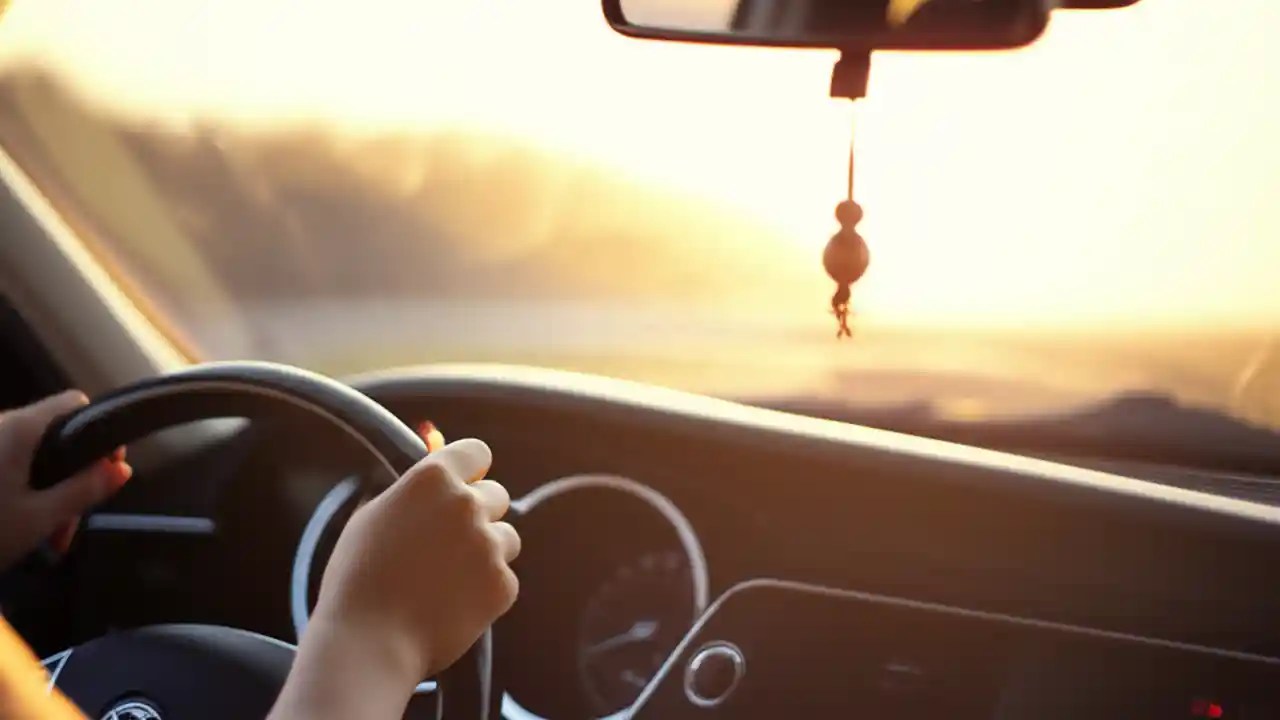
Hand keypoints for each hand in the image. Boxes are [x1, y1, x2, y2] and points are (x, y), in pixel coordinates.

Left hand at [0, 391, 130, 569]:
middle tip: (66, 531)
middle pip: (52, 438)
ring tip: (42, 539)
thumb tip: (122, 468)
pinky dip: (18, 493)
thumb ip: (85, 490)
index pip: (74, 404)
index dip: (99, 435)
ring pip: (27, 459)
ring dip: (44, 493)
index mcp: (20, 428)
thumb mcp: (39, 518)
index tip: (106, 473)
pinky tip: (15, 529)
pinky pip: (4, 468)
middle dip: (70, 480)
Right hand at [271, 439, 519, 719]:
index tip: (464, 484)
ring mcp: (489, 545)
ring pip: (507, 536)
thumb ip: (410, 493)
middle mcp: (467, 504)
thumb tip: (432, 481)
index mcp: (432, 479)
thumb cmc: (358, 580)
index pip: (477, 452)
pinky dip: (485, 590)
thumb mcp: (372, 517)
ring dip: (487, 550)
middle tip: (448, 542)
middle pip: (496, 494)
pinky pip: (504, 577)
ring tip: (447, 577)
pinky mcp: (503, 584)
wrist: (369, 642)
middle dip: (479, 513)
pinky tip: (452, 603)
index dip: (471, 470)